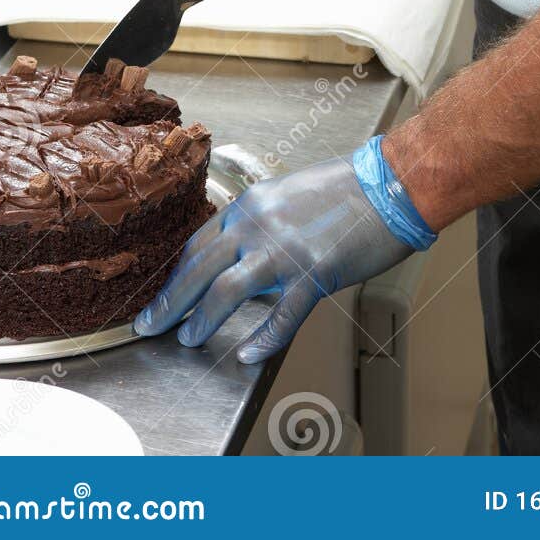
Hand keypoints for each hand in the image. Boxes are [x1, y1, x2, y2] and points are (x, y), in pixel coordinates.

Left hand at [133, 141, 432, 361]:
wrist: (390, 184)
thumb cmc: (348, 189)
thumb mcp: (289, 195)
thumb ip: (261, 226)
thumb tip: (243, 261)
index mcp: (251, 205)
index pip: (199, 244)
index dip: (176, 276)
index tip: (162, 296)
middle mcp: (258, 224)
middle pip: (198, 269)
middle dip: (170, 302)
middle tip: (149, 326)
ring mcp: (284, 249)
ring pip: (225, 291)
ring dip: (201, 320)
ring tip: (187, 340)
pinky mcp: (312, 272)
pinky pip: (280, 315)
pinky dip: (262, 339)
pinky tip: (249, 354)